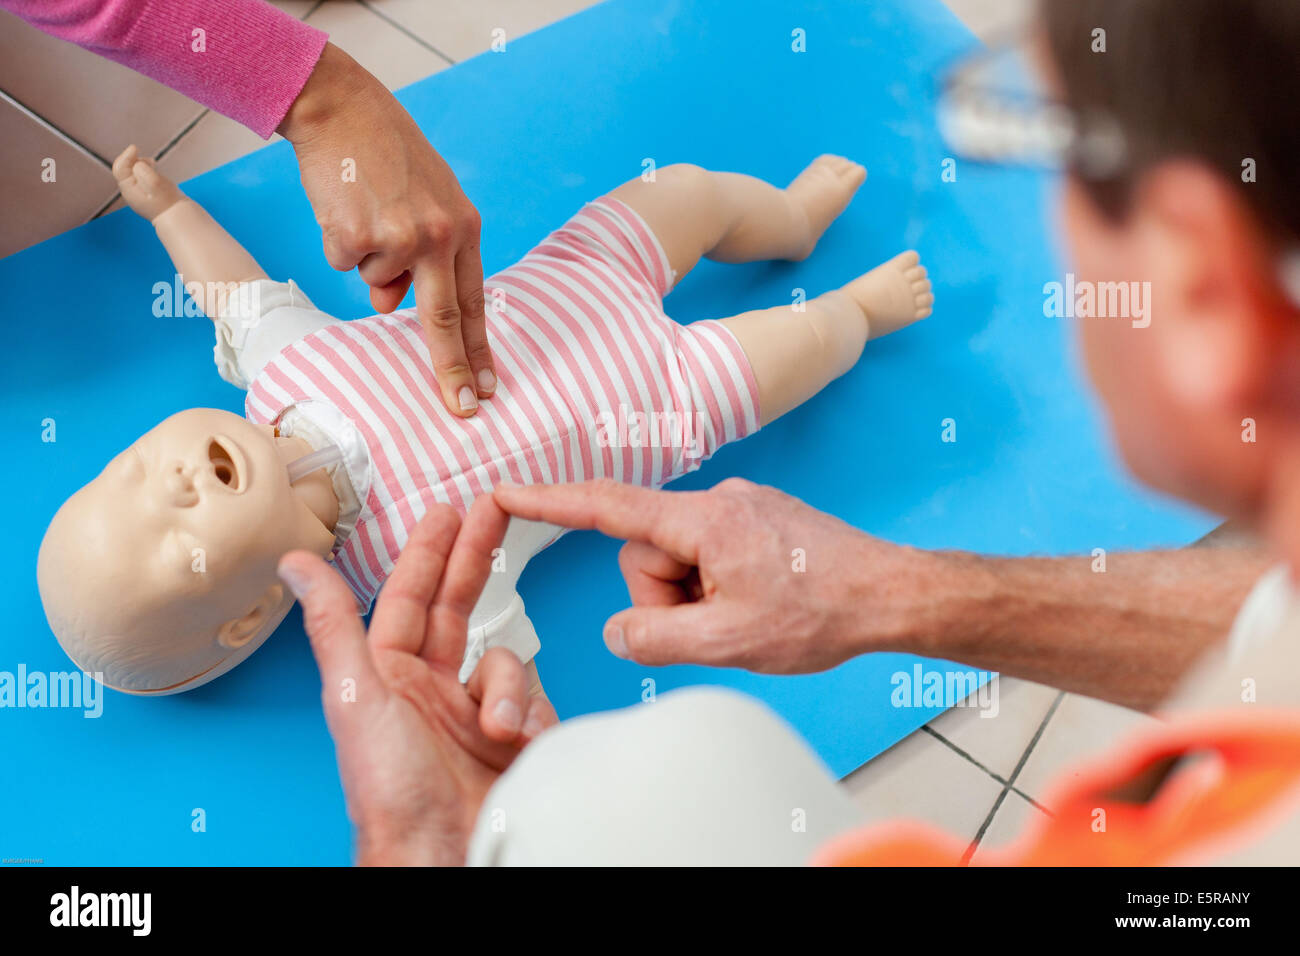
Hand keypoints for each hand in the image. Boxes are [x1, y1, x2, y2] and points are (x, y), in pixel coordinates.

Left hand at [112, 144, 184, 221]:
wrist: (178, 216)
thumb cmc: (168, 201)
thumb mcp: (156, 183)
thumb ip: (144, 171)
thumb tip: (138, 164)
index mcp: (128, 189)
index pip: (120, 167)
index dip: (126, 155)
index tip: (135, 147)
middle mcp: (129, 191)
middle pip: (126, 169)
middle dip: (137, 161)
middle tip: (152, 162)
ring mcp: (137, 193)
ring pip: (133, 172)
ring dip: (143, 165)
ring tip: (154, 166)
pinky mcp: (145, 192)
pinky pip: (140, 177)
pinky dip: (146, 171)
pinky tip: (155, 172)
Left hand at [277, 496, 556, 865]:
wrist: (445, 854)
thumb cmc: (392, 790)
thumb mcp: (357, 694)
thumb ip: (333, 623)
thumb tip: (295, 565)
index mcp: (390, 676)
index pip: (412, 596)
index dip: (430, 550)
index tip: (449, 510)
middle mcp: (433, 690)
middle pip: (460, 607)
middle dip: (478, 557)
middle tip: (498, 507)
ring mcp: (475, 714)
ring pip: (506, 661)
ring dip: (506, 687)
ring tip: (496, 727)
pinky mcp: (514, 738)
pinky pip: (534, 700)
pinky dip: (529, 715)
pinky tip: (516, 741)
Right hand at [279, 43, 494, 417]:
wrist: (340, 106)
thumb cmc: (386, 154)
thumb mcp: (429, 199)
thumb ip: (426, 256)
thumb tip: (391, 304)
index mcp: (464, 228)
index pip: (474, 302)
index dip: (479, 349)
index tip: (488, 388)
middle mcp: (437, 235)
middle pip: (444, 318)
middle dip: (452, 369)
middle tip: (463, 407)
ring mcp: (397, 236)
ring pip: (376, 286)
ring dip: (366, 258)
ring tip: (366, 209)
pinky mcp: (355, 234)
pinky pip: (343, 264)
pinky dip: (338, 241)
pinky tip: (344, 205)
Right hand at [494, 478, 963, 673]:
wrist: (891, 593)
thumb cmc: (820, 613)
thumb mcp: (728, 642)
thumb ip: (655, 638)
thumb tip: (619, 631)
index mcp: (702, 521)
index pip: (608, 506)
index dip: (550, 501)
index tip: (505, 491)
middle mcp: (716, 502)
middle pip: (646, 553)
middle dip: (667, 599)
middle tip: (718, 627)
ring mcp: (738, 509)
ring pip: (678, 560)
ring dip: (696, 598)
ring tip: (746, 617)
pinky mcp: (755, 522)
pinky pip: (709, 555)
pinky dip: (718, 588)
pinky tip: (761, 604)